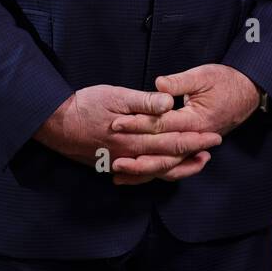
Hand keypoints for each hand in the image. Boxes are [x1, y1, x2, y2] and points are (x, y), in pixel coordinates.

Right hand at [34, 84, 222, 185]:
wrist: (58, 124)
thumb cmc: (86, 105)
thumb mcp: (115, 95)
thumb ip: (143, 101)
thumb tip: (169, 104)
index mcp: (136, 136)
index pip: (173, 139)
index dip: (195, 138)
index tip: (214, 135)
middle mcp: (133, 154)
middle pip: (170, 156)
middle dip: (194, 151)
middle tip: (214, 146)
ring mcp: (123, 163)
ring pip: (158, 170)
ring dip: (180, 166)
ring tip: (198, 161)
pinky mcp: (114, 165)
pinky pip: (142, 175)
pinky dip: (157, 173)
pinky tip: (164, 171)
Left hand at [107, 64, 259, 180]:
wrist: (248, 91)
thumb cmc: (226, 81)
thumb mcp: (203, 76)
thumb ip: (179, 82)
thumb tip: (159, 85)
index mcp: (195, 120)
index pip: (161, 124)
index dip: (138, 123)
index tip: (117, 123)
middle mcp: (195, 138)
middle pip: (162, 152)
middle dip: (137, 156)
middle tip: (114, 160)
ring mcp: (195, 147)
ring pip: (167, 165)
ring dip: (144, 171)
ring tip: (120, 175)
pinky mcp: (193, 148)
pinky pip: (174, 165)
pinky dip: (156, 171)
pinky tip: (138, 174)